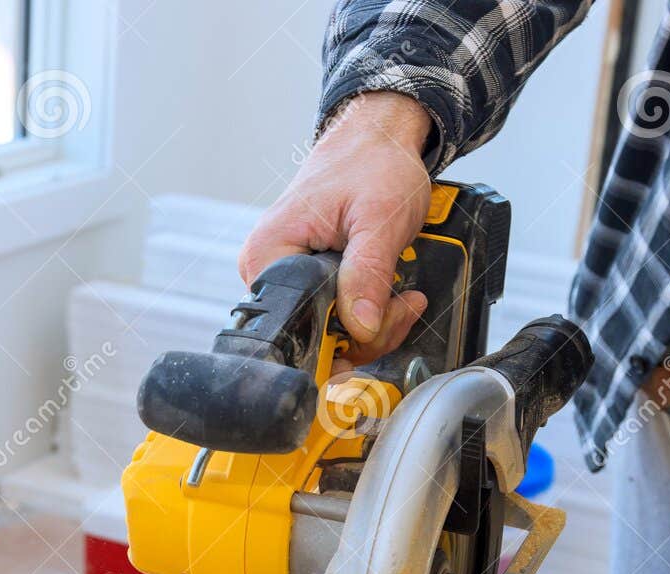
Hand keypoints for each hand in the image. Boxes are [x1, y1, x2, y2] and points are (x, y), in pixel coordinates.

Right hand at [240, 92, 433, 366]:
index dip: (342, 336)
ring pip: (328, 335)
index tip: (383, 319)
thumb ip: (368, 274)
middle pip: (312, 338)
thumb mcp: (379, 220)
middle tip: (402, 305)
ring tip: (403, 297)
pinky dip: (369, 317)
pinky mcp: (307, 283)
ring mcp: (286, 279)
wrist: (377, 139)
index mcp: (268, 256)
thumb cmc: (373, 164)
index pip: (297, 328)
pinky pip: (335, 319)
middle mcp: (266, 272)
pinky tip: (392, 297)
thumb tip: (360, 328)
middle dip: (366, 333)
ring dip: (374, 327)